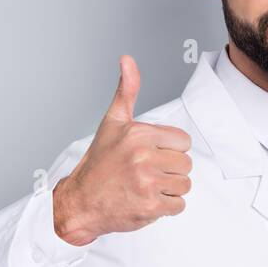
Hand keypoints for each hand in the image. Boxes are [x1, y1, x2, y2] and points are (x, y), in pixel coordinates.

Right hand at [52, 55, 192, 244]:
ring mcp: (148, 183)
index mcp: (139, 134)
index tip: (151, 154)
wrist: (81, 202)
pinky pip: (179, 205)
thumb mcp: (112, 122)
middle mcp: (144, 157)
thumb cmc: (99, 164)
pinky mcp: (151, 206)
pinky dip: (166, 207)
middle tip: (146, 173)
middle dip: (170, 170)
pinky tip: (146, 200)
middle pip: (186, 164)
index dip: (170, 149)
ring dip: (169, 189)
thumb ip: (126, 91)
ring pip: (184, 185)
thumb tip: (127, 59)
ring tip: (146, 187)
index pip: (183, 141)